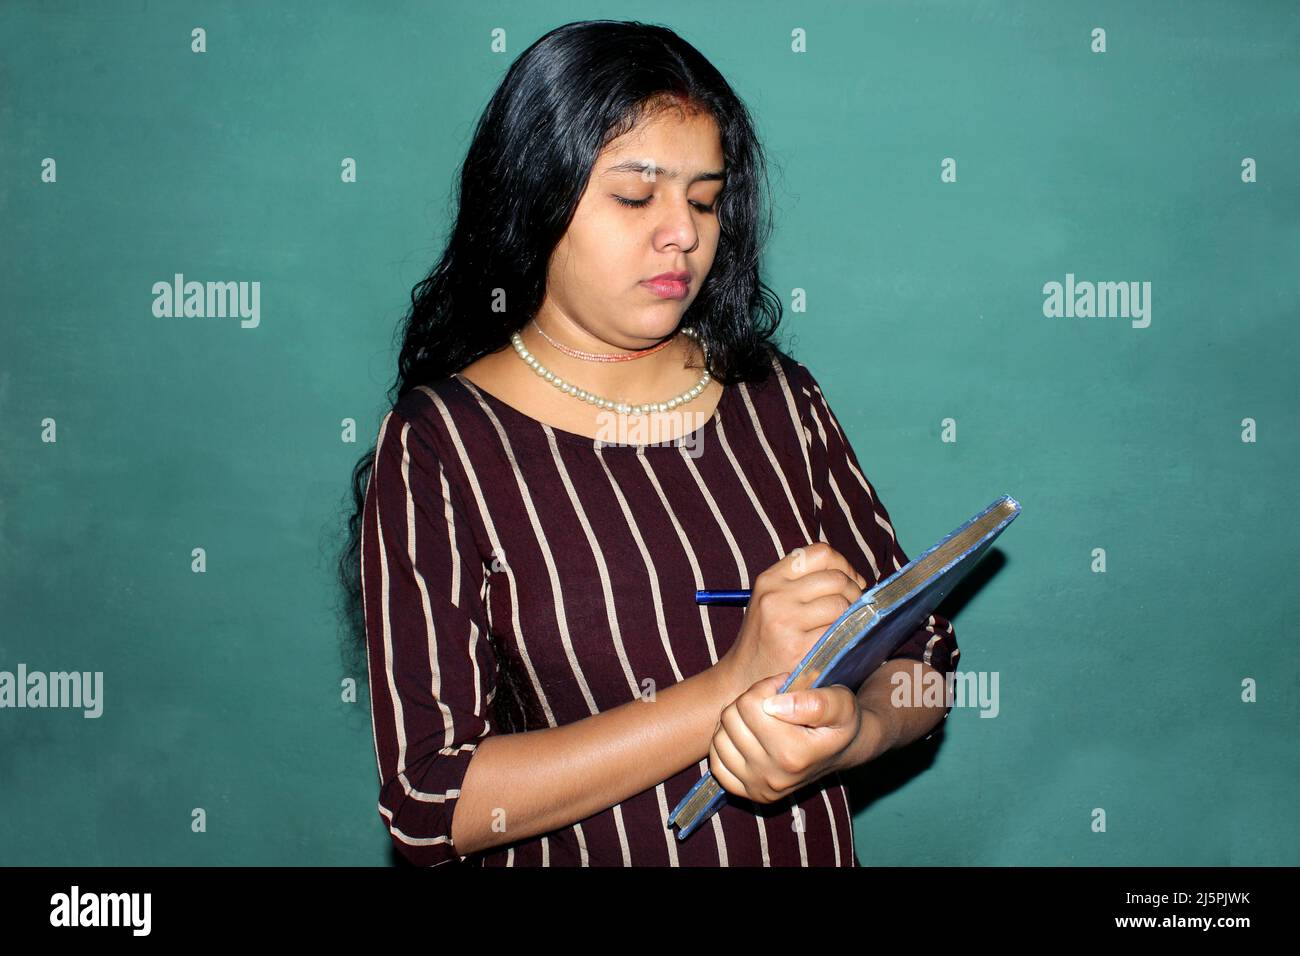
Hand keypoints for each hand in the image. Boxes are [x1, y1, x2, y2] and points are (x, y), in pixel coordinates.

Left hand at [708, 673, 879, 804]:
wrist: (843, 750)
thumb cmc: (840, 721)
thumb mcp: (842, 703)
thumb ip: (815, 702)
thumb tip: (773, 706)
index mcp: (795, 754)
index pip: (750, 705)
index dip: (765, 687)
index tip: (782, 689)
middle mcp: (774, 777)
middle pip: (731, 718)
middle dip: (749, 701)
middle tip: (770, 702)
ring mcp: (759, 788)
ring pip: (720, 736)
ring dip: (736, 721)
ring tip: (760, 718)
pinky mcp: (748, 793)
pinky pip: (717, 762)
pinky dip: (726, 744)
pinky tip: (746, 736)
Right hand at [718, 542, 866, 696]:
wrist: (742, 679)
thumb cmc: (766, 640)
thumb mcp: (772, 601)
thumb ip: (802, 583)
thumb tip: (854, 578)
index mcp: (769, 579)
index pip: (821, 552)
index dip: (843, 564)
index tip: (849, 582)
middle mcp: (775, 596)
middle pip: (837, 578)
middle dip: (855, 592)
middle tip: (854, 609)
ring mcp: (786, 622)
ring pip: (842, 604)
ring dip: (853, 616)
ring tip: (846, 627)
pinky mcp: (799, 648)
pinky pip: (839, 631)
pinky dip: (846, 636)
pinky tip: (838, 644)